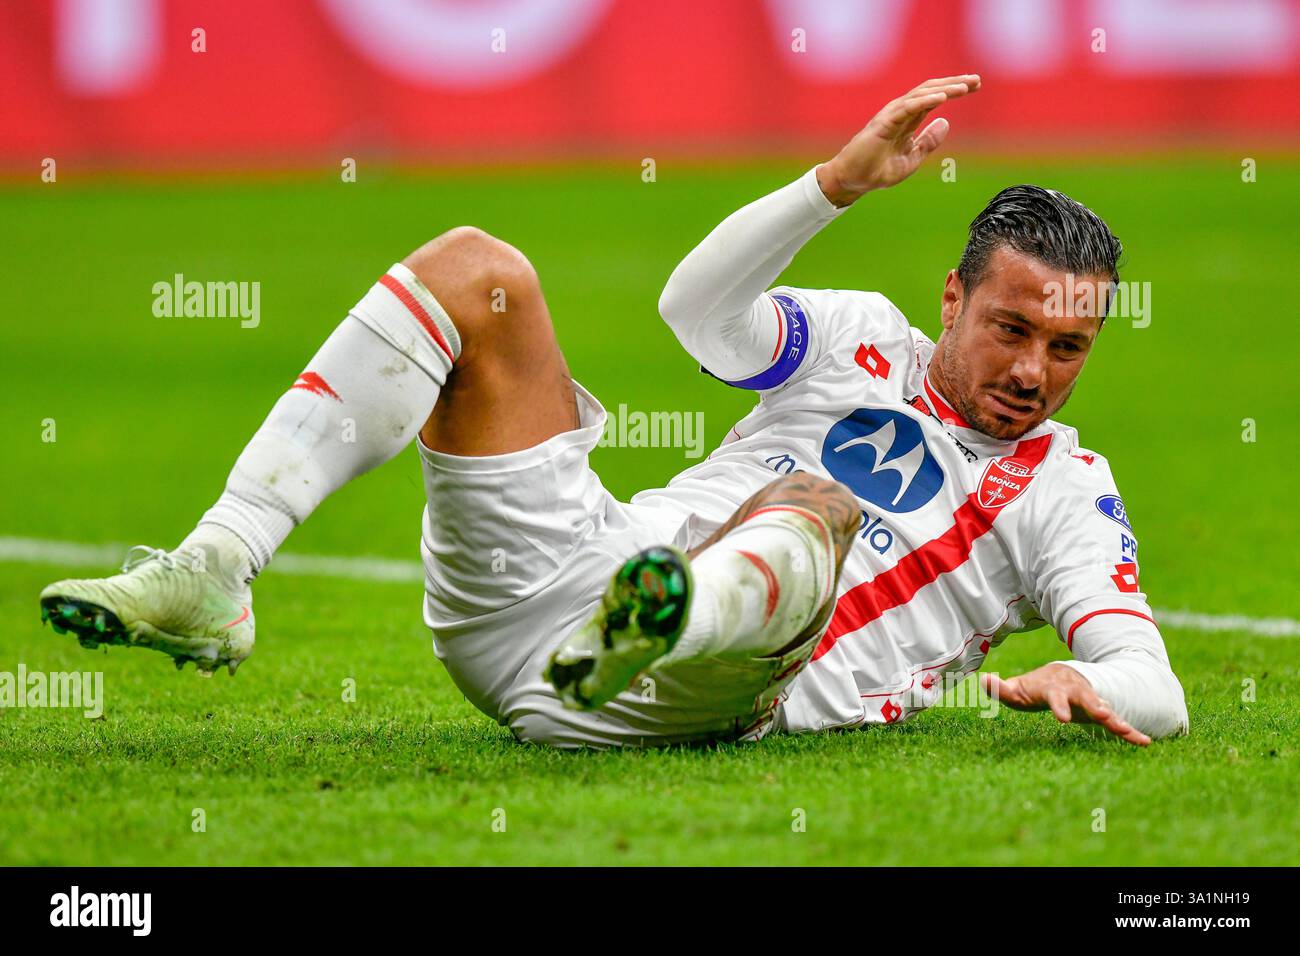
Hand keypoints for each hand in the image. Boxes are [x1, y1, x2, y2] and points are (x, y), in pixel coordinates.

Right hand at [816, 74, 980, 206]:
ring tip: (965, 88)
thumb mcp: (912, 158)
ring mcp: (892, 115)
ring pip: (922, 95)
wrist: (853, 181)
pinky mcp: (884, 122)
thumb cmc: (877, 170)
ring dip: (944, 89)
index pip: (934, 98)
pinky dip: (925, 101)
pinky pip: (908, 107)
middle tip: (977, 80)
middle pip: (931, 90)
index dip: (954, 90)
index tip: (975, 86)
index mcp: (908, 119)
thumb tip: (946, 122)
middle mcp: (901, 112)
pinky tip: (942, 98)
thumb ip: (928, 141)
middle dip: (954, 84)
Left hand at [981, 662, 1151, 746]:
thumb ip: (1001, 688)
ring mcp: (1091, 700)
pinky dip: (1129, 731)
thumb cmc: (1036, 688)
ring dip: (1116, 720)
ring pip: (1105, 709)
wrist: (1064, 676)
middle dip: (1094, 708)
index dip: (1058, 705)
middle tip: (1103, 718)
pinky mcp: (1102, 712)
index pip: (1053, 695)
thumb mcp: (1017, 689)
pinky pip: (1117, 722)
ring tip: (1129, 732)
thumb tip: (984, 680)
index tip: (1062, 718)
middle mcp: (1076, 691)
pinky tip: (1143, 742)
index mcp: (1054, 686)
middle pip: (1085, 698)